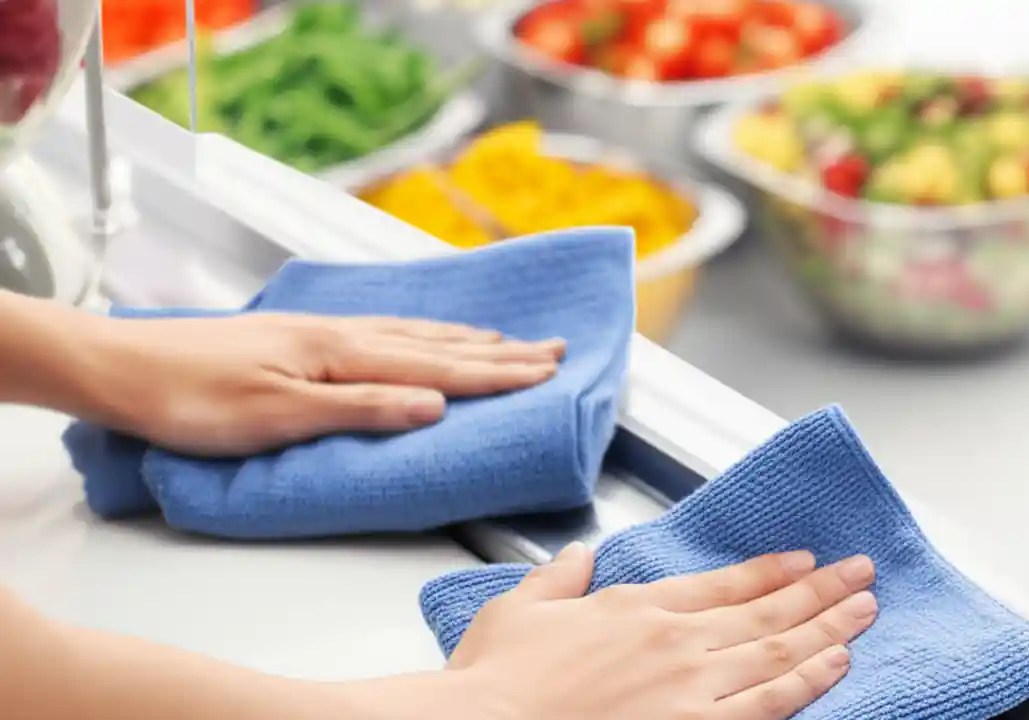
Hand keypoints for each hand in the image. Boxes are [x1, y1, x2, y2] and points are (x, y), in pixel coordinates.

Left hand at [83, 312, 564, 455]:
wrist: (123, 366)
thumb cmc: (190, 398)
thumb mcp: (276, 416)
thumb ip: (359, 408)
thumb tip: (434, 405)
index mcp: (341, 354)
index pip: (439, 366)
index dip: (498, 372)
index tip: (546, 371)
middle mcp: (340, 335)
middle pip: (438, 343)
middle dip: (500, 350)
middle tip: (552, 350)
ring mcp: (322, 332)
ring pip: (414, 332)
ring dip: (467, 338)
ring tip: (507, 339)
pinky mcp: (302, 337)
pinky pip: (385, 331)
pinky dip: (422, 332)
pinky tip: (424, 333)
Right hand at [345, 544, 877, 719]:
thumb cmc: (497, 679)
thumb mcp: (520, 608)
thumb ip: (559, 578)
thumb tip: (579, 554)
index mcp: (636, 606)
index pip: (722, 583)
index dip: (769, 570)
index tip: (804, 559)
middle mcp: (674, 639)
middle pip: (765, 610)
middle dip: (820, 590)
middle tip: (863, 572)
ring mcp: (689, 685)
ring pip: (778, 650)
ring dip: (828, 626)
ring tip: (866, 609)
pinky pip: (767, 702)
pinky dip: (808, 680)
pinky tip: (837, 664)